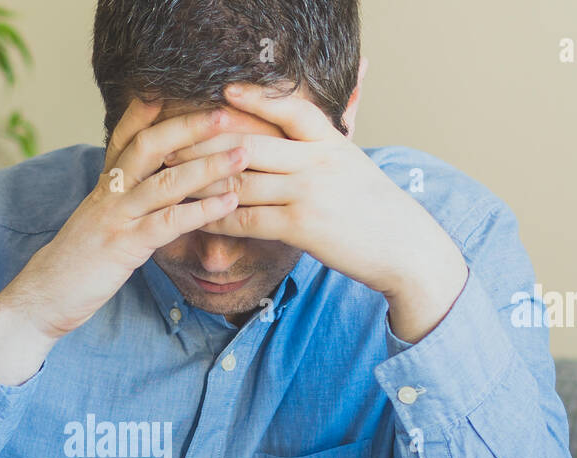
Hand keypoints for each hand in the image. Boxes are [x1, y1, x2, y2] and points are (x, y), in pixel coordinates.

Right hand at [0, 100, 248, 383]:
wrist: (41, 298)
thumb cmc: (73, 265)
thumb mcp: (95, 224)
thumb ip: (119, 202)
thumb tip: (148, 191)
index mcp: (103, 185)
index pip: (126, 136)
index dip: (150, 111)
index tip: (180, 90)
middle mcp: (108, 193)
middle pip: (150, 144)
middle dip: (190, 126)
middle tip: (227, 114)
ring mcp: (115, 217)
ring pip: (165, 180)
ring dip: (208, 165)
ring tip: (243, 155)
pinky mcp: (124, 246)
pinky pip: (167, 222)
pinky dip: (201, 209)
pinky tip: (229, 204)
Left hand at [165, 84, 469, 341]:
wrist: (404, 248)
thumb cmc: (374, 209)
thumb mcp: (354, 164)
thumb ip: (327, 143)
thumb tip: (305, 130)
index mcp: (331, 140)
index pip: (288, 108)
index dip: (254, 97)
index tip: (222, 91)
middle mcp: (318, 161)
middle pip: (250, 142)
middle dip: (206, 142)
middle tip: (172, 142)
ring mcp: (308, 192)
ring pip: (242, 181)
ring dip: (203, 182)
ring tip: (173, 180)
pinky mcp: (300, 226)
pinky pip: (247, 219)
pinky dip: (217, 219)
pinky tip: (197, 219)